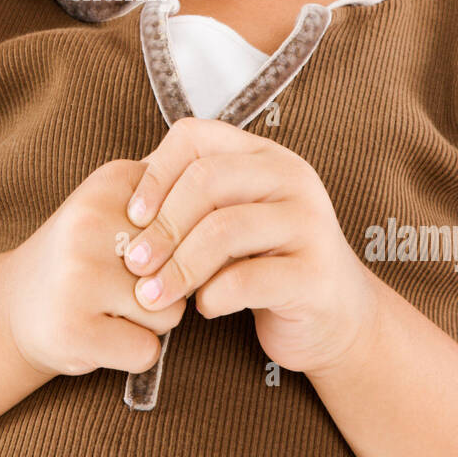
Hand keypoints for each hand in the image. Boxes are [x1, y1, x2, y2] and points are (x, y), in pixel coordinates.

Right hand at [0, 158, 187, 380]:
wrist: (13, 304)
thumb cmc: (82, 257)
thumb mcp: (119, 207)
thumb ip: (172, 199)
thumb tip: (230, 215)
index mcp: (110, 183)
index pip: (195, 220)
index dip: (181, 246)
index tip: (143, 249)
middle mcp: (90, 222)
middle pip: (185, 266)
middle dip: (169, 285)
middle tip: (122, 284)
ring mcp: (78, 276)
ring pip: (170, 313)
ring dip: (150, 322)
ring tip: (109, 308)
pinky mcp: (73, 329)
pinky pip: (147, 351)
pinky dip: (132, 353)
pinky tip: (101, 334)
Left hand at [121, 117, 376, 376]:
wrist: (336, 320)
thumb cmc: (266, 265)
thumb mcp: (229, 221)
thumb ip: (190, 202)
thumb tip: (121, 199)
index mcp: (263, 155)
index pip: (194, 136)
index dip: (155, 174)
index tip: (132, 217)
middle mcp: (291, 178)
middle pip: (206, 179)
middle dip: (161, 226)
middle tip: (133, 264)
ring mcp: (309, 224)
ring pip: (224, 229)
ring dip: (178, 267)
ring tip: (153, 295)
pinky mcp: (314, 274)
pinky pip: (247, 280)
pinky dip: (213, 297)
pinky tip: (205, 309)